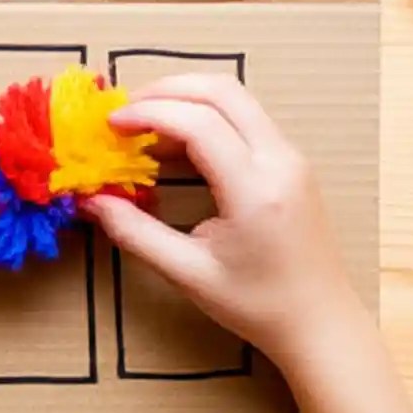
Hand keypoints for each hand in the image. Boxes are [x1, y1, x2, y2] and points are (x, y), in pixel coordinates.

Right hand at [83, 74, 358, 364]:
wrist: (321, 323)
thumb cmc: (257, 306)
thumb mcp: (188, 273)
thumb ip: (136, 233)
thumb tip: (91, 202)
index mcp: (255, 190)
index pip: (199, 123)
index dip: (149, 113)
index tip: (111, 125)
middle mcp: (280, 161)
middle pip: (222, 91)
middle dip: (166, 89)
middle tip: (124, 111)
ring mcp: (291, 157)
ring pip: (237, 97)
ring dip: (187, 98)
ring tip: (144, 124)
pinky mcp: (292, 161)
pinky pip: (247, 117)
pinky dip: (207, 115)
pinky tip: (177, 142)